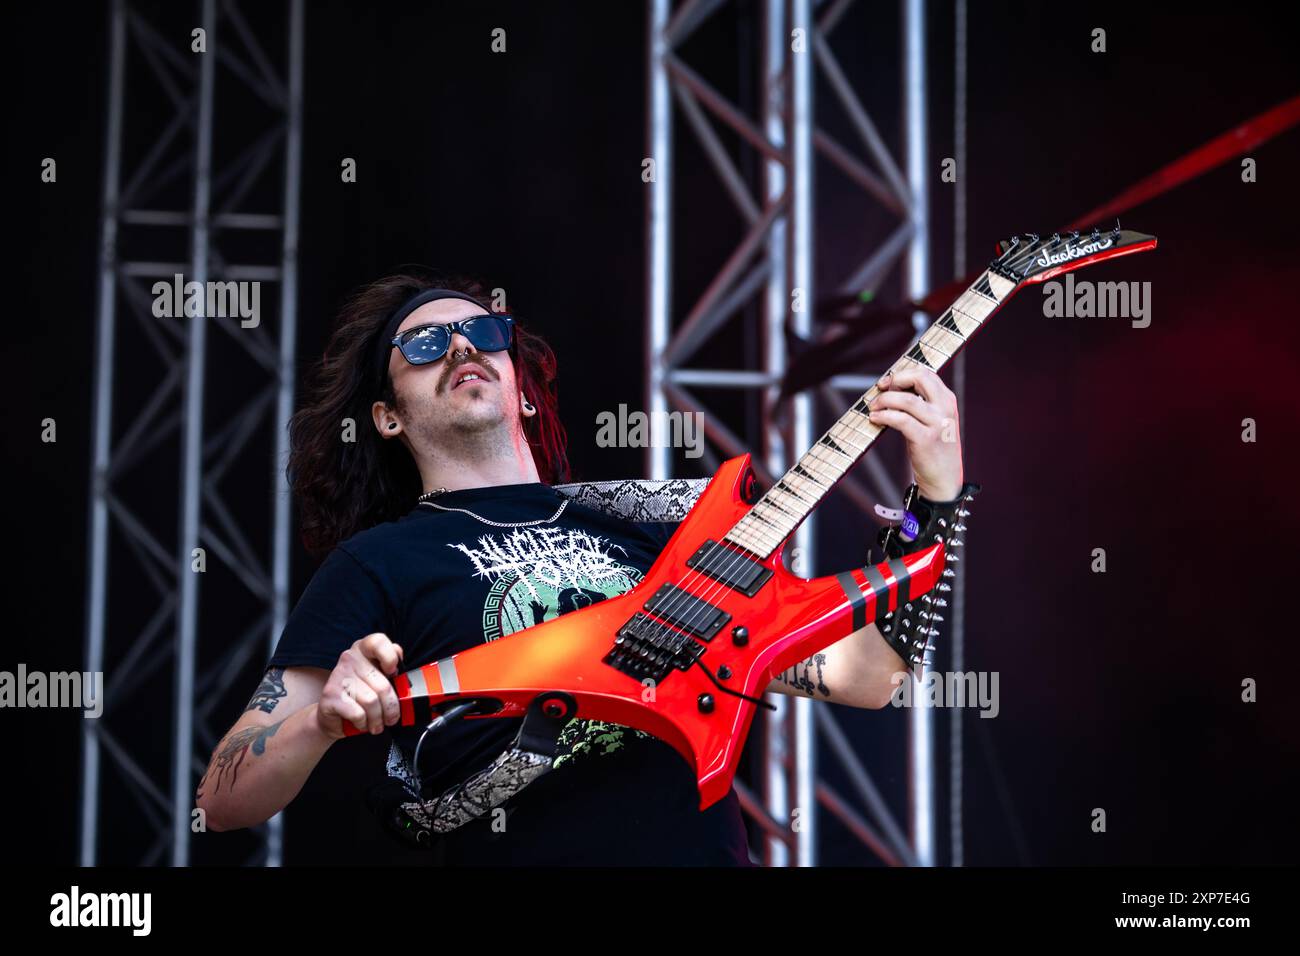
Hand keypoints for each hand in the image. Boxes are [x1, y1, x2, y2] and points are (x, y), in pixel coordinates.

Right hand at [316, 633, 403, 738]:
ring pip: (371, 701)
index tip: (393, 673)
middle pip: (383, 685)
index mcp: (364, 649)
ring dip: (377, 719)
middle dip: (391, 708)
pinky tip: (361, 723)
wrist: (332, 716)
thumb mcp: (379, 678)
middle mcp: (350, 658)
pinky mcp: (330, 694)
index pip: (378, 642)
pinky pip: (358, 713)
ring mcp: (338, 675)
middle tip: (391, 718)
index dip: (390, 657)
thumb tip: (399, 660)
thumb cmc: (361, 696)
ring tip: (376, 724)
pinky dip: (363, 723)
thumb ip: (391, 666)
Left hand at [867, 367, 963, 500]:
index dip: (903, 374)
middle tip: (880, 389)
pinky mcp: (925, 439)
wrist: (945, 480)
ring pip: (906, 400)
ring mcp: (937, 424)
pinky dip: (884, 416)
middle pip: (920, 378)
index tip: (888, 382)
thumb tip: (892, 387)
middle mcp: (945, 409)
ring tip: (873, 407)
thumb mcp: (935, 421)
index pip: (926, 373)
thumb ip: (922, 403)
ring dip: (884, 400)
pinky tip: (875, 418)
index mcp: (948, 401)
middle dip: (896, 379)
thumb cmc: (934, 449)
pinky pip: (900, 420)